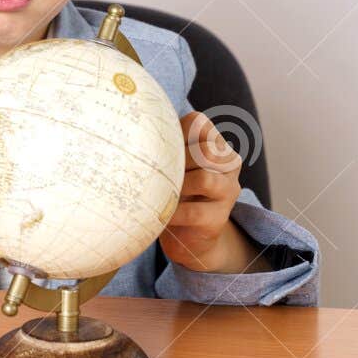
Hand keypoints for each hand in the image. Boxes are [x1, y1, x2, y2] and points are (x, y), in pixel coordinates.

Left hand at [158, 110, 263, 274]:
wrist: (189, 235)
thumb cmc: (175, 190)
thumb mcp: (172, 164)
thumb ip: (164, 146)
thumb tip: (129, 133)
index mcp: (216, 144)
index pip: (198, 122)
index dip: (175, 133)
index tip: (159, 149)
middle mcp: (229, 164)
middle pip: (205, 150)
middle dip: (177, 161)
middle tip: (156, 173)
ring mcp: (228, 191)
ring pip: (204, 179)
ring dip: (176, 186)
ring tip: (160, 193)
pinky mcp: (219, 217)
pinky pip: (193, 212)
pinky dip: (172, 213)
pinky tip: (159, 215)